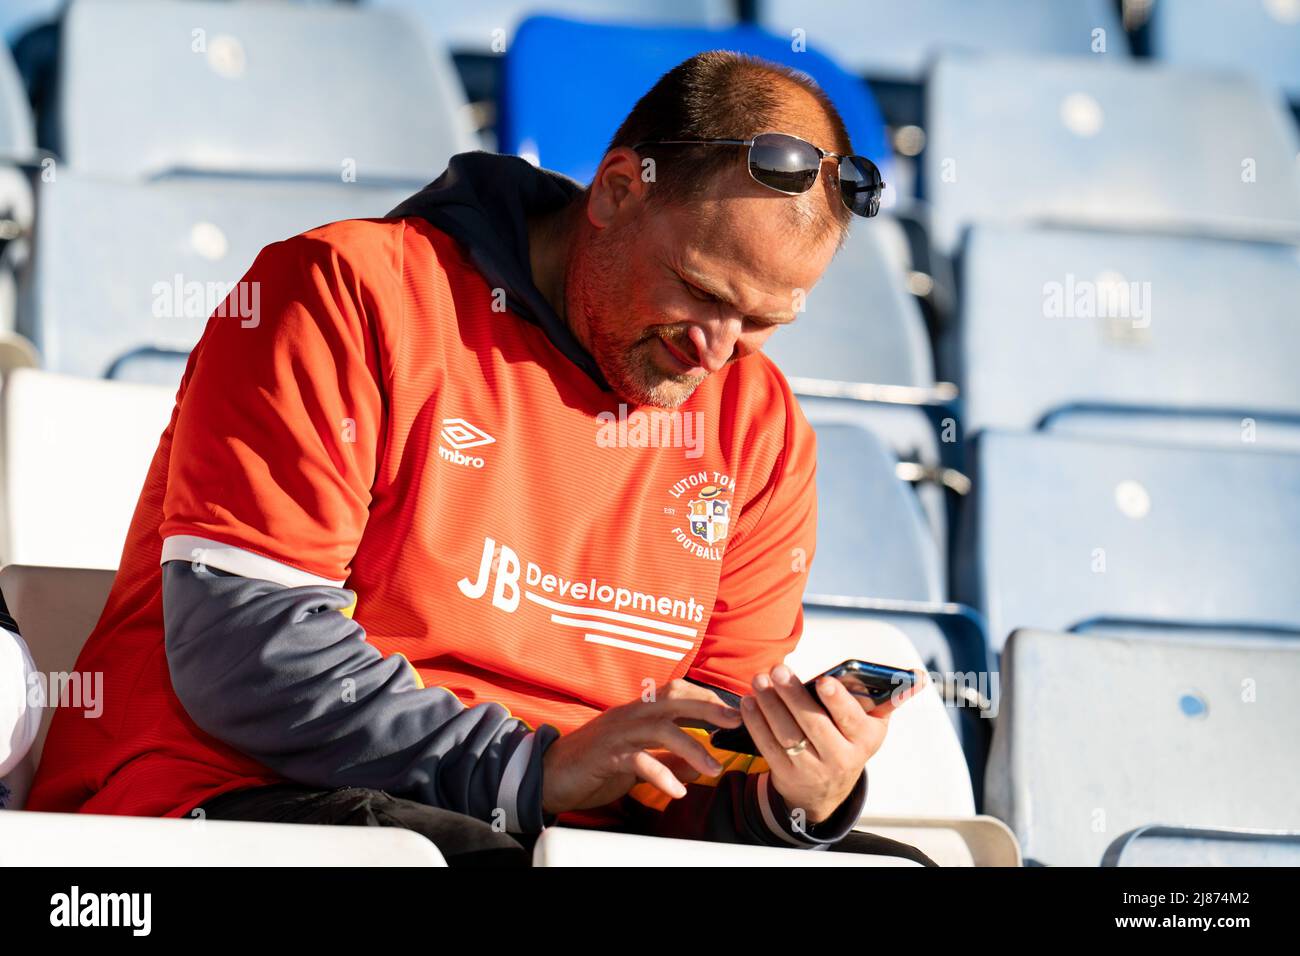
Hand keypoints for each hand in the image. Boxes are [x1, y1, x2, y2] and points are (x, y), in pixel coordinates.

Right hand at [541, 679, 741, 815]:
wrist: (549, 774)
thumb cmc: (593, 765)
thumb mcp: (636, 761)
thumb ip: (666, 759)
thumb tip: (699, 765)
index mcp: (637, 711)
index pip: (676, 692)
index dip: (705, 697)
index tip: (733, 709)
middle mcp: (629, 714)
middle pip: (674, 699)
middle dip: (708, 707)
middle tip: (736, 721)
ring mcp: (617, 732)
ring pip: (661, 729)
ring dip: (692, 747)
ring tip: (714, 768)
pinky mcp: (606, 755)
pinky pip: (639, 761)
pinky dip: (661, 775)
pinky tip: (678, 791)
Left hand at [742, 664, 925, 825]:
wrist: (827, 788)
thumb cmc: (850, 739)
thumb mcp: (872, 724)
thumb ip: (888, 698)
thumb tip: (918, 677)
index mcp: (865, 740)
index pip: (851, 720)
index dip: (838, 701)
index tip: (823, 681)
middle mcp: (841, 758)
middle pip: (812, 725)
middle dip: (793, 695)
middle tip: (777, 669)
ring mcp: (812, 770)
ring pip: (787, 735)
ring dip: (769, 705)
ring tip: (759, 680)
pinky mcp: (787, 776)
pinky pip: (768, 748)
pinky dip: (756, 724)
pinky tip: (749, 702)